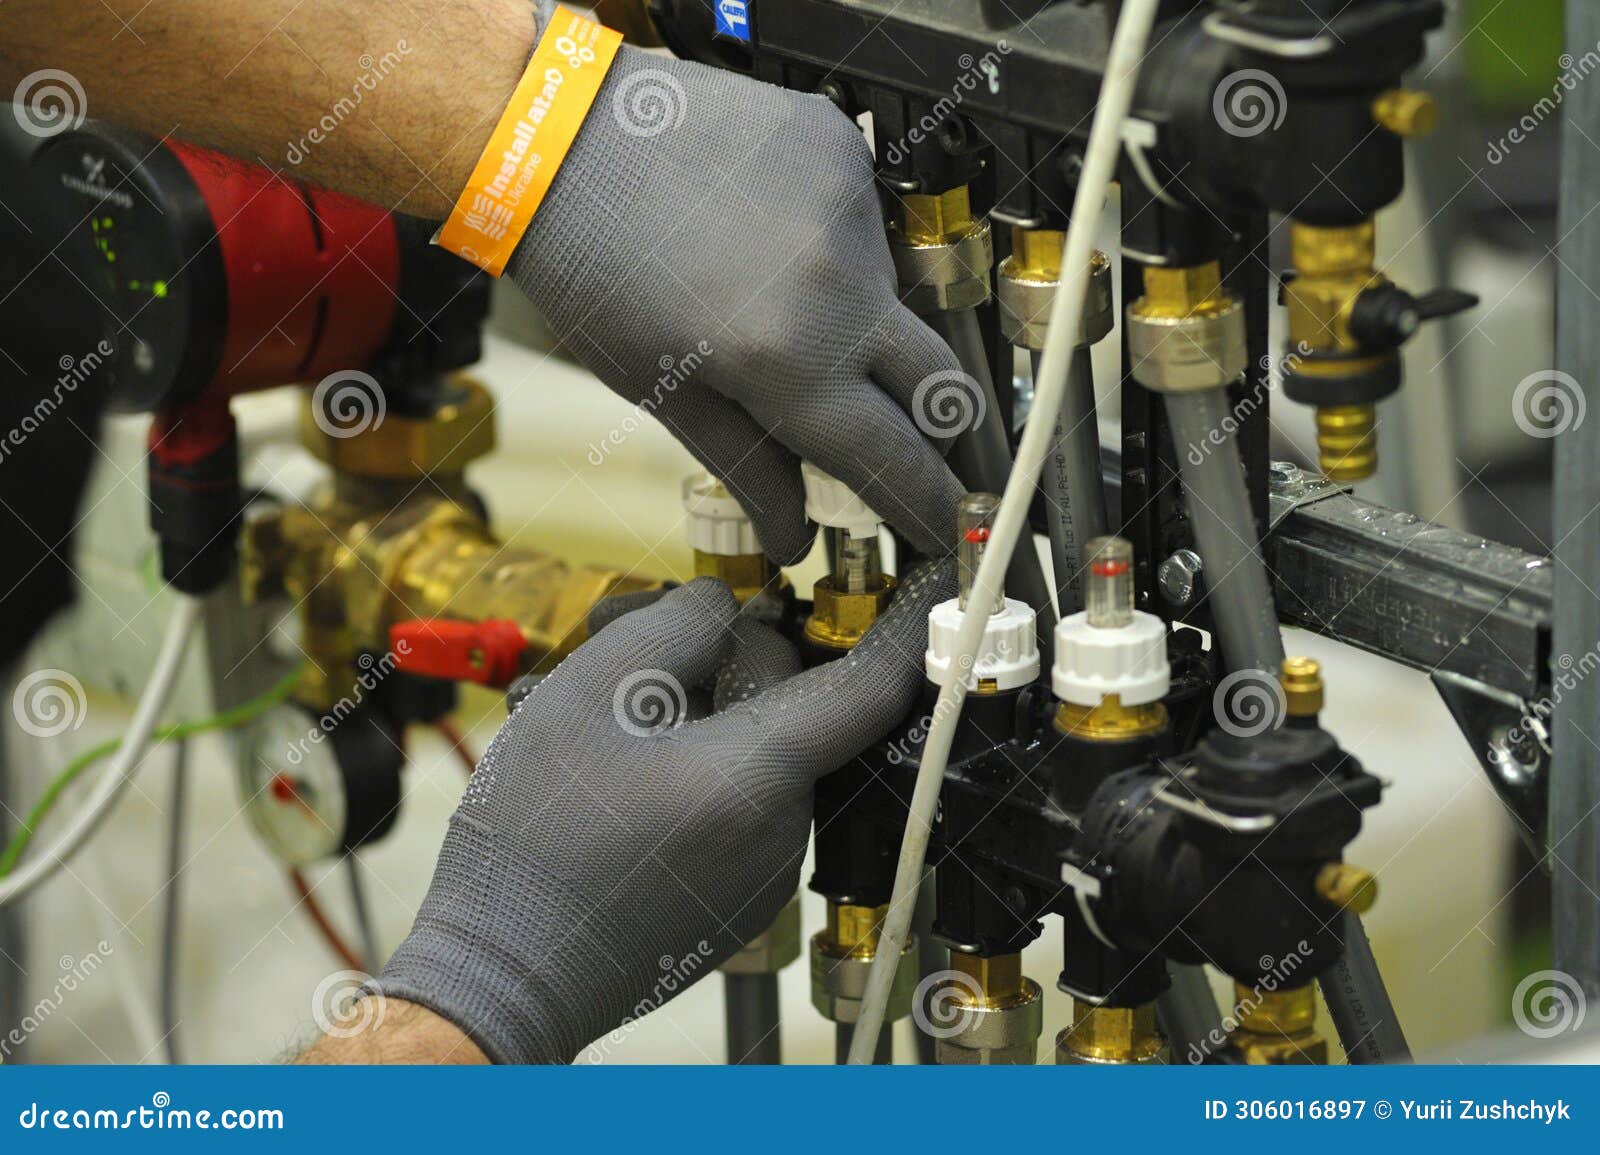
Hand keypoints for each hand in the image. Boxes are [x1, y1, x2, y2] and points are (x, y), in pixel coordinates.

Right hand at [374, 563, 955, 1062]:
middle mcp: (783, 832)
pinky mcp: (732, 900)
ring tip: (596, 714)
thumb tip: (723, 608)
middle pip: (785, 707)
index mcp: (762, 776)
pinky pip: (732, 806)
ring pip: (752, 755)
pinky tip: (611, 765)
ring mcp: (761, 875)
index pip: (871, 686)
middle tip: (628, 637)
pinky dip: (687, 769)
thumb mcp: (586, 696)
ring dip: (691, 715)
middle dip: (718, 659)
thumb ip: (674, 628)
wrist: (500, 977)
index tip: (926, 583)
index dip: (904, 624)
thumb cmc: (534, 848)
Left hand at [509, 17, 966, 563]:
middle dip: (934, 427)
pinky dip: (834, 251)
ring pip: (894, 301)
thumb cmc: (593, 269)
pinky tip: (772, 238)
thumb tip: (796, 538)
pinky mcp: (844, 152)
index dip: (929, 504)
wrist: (560, 140)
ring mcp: (848, 211)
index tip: (947, 525)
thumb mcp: (663, 391)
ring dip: (858, 323)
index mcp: (784, 362)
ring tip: (774, 299)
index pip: (896, 459)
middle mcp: (834, 287)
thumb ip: (749, 470)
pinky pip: (869, 228)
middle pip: (941, 387)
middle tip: (899, 436)